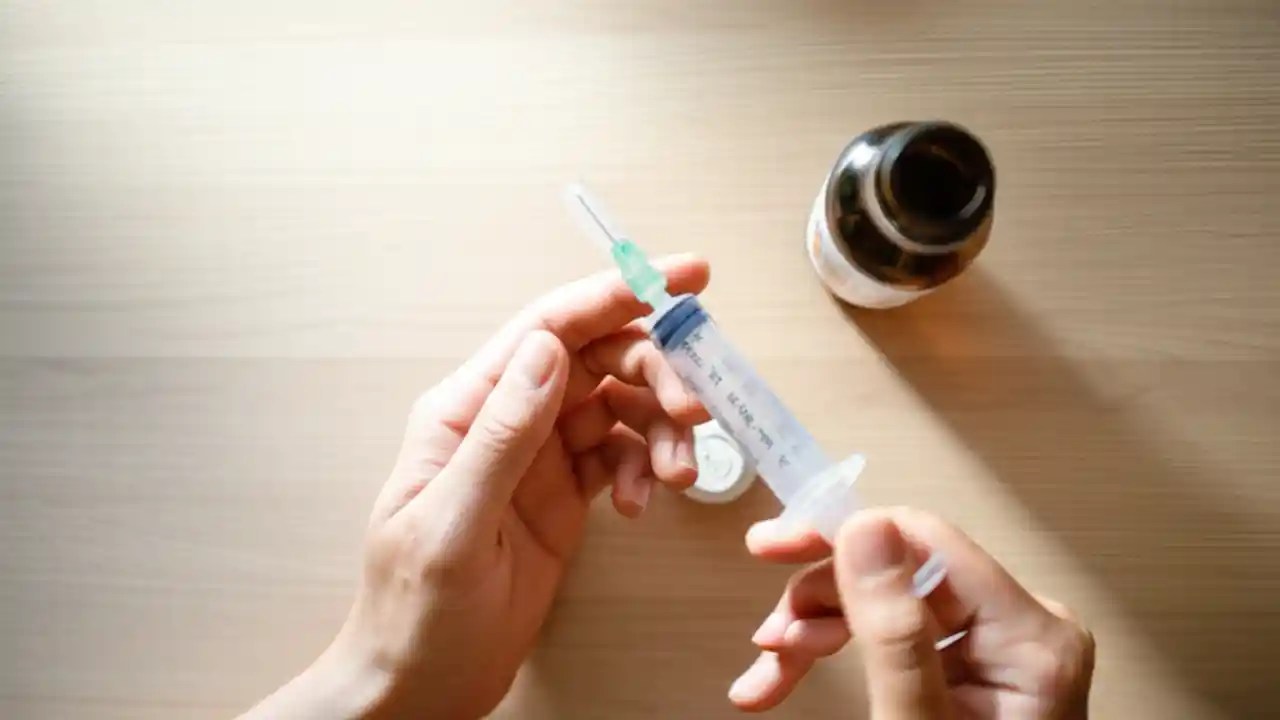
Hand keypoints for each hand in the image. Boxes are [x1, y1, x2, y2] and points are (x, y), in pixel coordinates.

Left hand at [241, 256, 710, 719]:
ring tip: (679, 474)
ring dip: (659, 429)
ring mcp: (539, 457)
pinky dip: (646, 470)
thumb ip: (501, 436)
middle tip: (694, 412)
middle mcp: (507, 420)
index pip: (549, 327)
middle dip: (654, 373)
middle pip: (596, 361)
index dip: (615, 292)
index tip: (683, 276)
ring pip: (618, 407)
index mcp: (467, 408)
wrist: (421, 684)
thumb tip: (546, 348)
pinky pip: (621, 456)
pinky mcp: (564, 494)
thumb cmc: (416, 611)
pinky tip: (644, 504)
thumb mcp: (454, 525)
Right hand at [730, 508, 1094, 718]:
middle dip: (820, 605)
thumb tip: (866, 528)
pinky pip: (894, 633)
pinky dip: (838, 651)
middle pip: (897, 574)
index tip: (774, 546)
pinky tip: (789, 672)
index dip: (840, 535)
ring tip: (770, 670)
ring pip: (883, 602)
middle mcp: (1023, 627)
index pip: (925, 541)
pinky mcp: (975, 665)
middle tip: (768, 636)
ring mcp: (1000, 647)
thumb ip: (895, 631)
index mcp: (1032, 635)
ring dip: (816, 630)